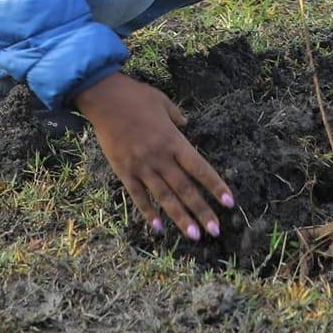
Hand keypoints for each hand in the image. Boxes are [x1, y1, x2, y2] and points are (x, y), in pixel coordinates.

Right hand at [77, 72, 232, 241]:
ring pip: (164, 197)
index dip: (215, 186)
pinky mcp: (124, 171)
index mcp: (173, 140)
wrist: (104, 97)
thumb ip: (177, 117)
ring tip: (194, 236)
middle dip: (202, 211)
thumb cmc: (135, 96)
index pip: (199, 168)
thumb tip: (186, 126)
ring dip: (180, 218)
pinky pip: (138, 196)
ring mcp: (141, 165)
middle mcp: (160, 156)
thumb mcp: (163, 102)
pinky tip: (158, 228)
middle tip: (216, 231)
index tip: (229, 203)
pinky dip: (148, 213)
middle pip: (185, 188)